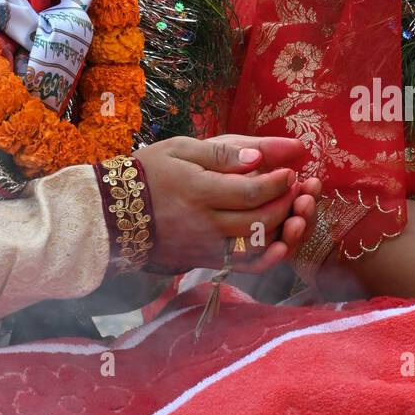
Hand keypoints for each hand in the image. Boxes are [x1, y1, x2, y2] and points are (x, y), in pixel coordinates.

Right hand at [137, 133, 319, 275]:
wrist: (114, 213)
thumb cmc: (150, 172)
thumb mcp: (181, 149)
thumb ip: (223, 152)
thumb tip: (262, 156)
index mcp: (198, 191)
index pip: (251, 192)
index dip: (279, 182)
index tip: (291, 170)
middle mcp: (205, 224)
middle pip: (260, 220)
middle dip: (288, 203)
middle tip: (300, 188)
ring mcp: (206, 247)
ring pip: (257, 246)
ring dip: (285, 229)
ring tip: (296, 211)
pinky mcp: (206, 261)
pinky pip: (245, 265)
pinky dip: (269, 258)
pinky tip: (283, 244)